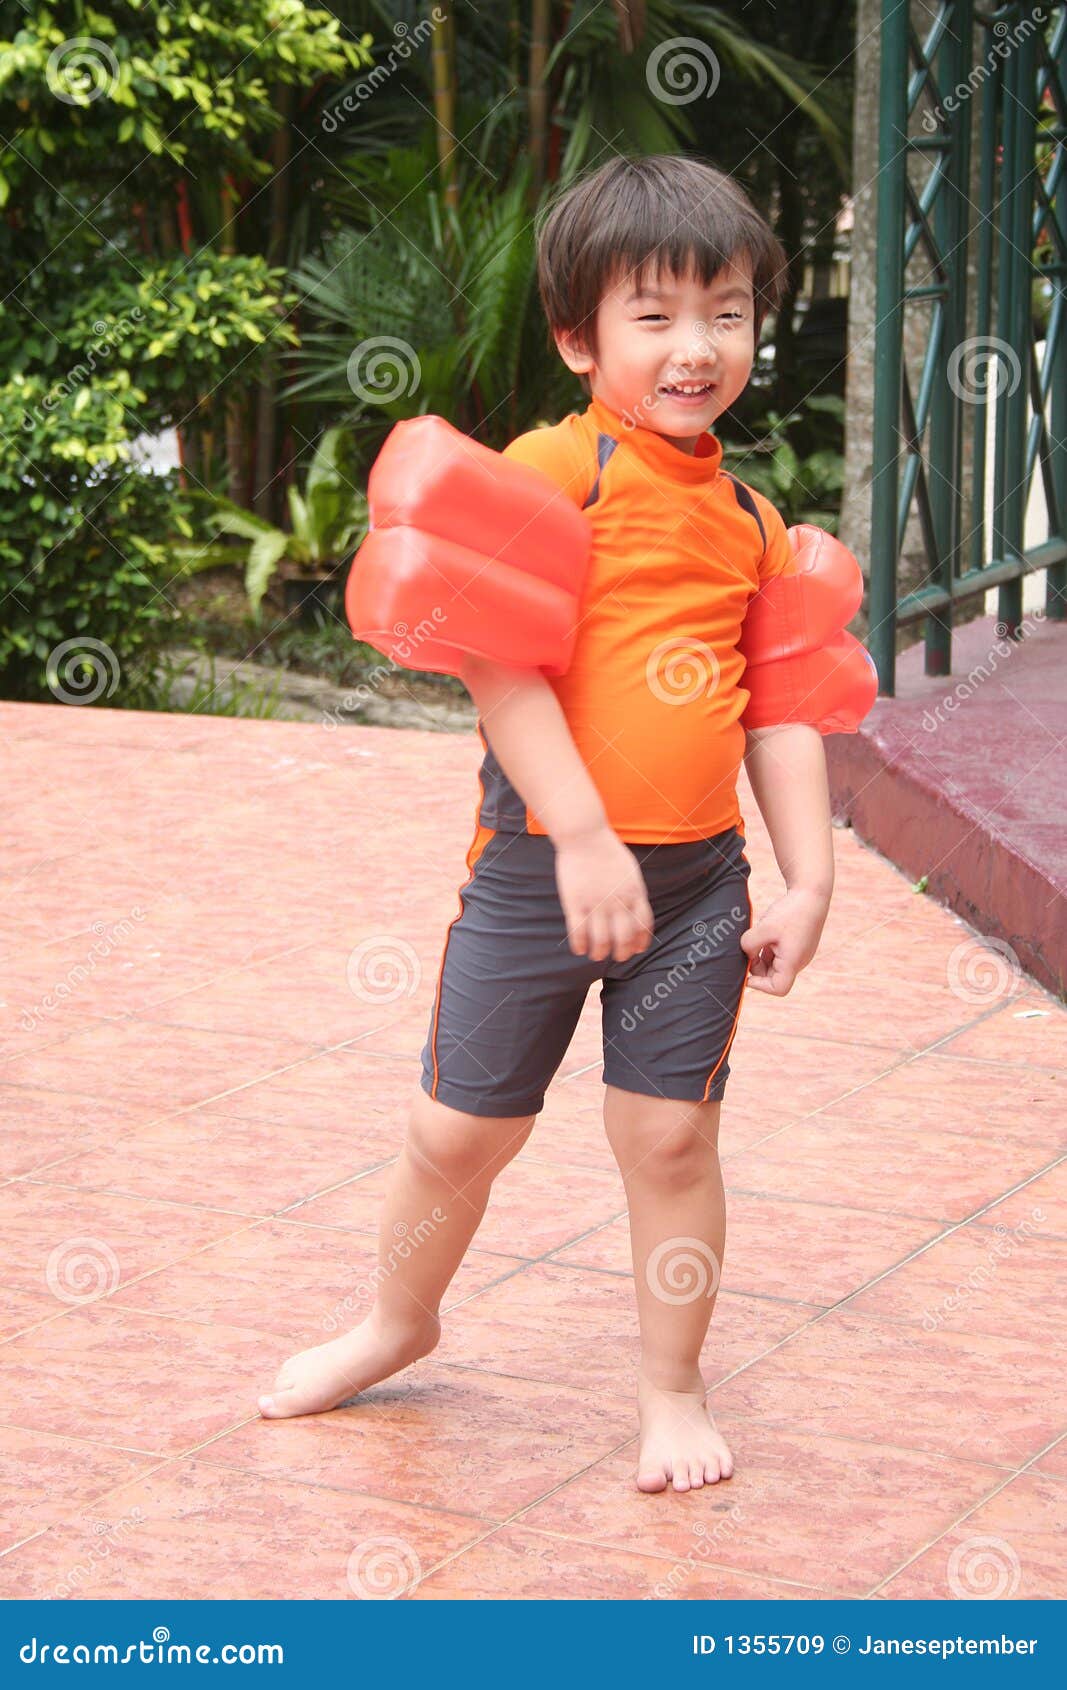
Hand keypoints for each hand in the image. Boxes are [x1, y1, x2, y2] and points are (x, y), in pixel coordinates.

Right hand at [553, 825, 654, 960]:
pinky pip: (578, 933)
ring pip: (601, 941)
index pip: (643, 925)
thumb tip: (635, 907)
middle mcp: (618, 902)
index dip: (641, 941)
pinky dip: (580, 946)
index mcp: (635, 893)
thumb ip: (633, 890)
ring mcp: (597, 904)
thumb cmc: (607, 850)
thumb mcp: (630, 871)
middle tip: (617, 956)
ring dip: (600, 953)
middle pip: (625, 938)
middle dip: (622, 953)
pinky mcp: (575, 903)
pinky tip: (579, 949)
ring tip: (596, 955)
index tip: (636, 949)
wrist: (585, 836)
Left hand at [740, 886, 829, 995]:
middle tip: (750, 947)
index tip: (748, 971)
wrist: (812, 894)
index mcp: (793, 962)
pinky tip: (766, 933)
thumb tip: (746, 955)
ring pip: (775, 965)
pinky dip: (768, 948)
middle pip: (774, 977)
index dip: (760, 985)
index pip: (778, 988)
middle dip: (757, 967)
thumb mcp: (764, 927)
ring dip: (762, 956)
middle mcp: (799, 962)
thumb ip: (749, 944)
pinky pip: (779, 955)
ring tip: (760, 936)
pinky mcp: (797, 946)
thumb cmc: (791, 911)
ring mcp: (799, 954)